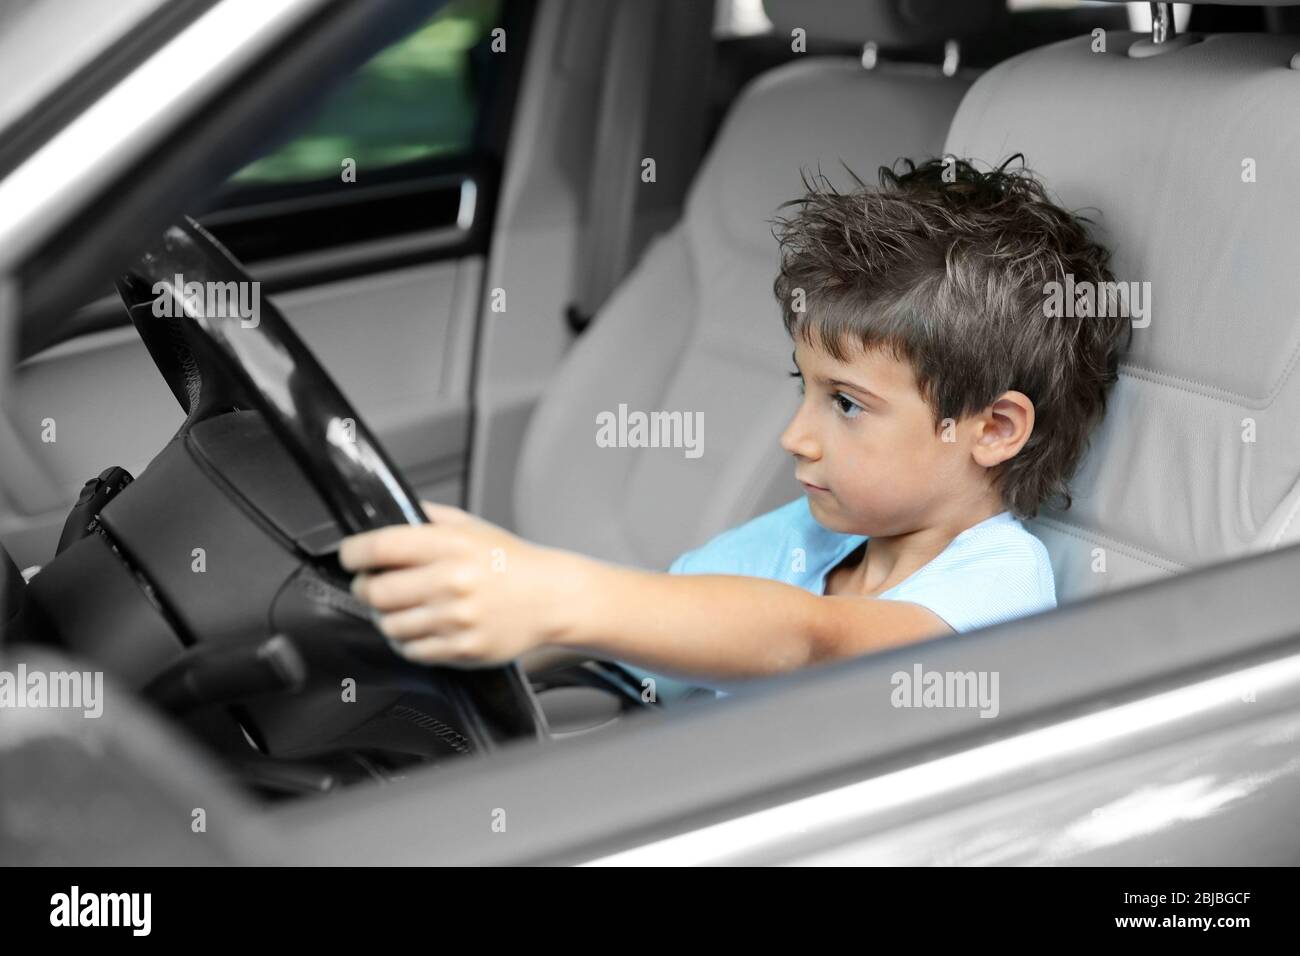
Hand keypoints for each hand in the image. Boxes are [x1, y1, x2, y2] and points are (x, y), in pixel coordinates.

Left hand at [338, 502, 584, 667]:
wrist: (551, 597)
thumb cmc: (511, 562)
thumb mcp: (472, 526)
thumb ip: (428, 517)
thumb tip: (384, 513)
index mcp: (451, 544)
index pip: (380, 547)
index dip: (353, 553)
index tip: (351, 556)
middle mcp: (453, 581)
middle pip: (376, 591)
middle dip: (366, 587)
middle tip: (372, 584)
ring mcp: (457, 618)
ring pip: (389, 625)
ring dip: (386, 616)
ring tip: (401, 607)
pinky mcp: (462, 649)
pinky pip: (412, 650)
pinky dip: (407, 640)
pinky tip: (420, 626)